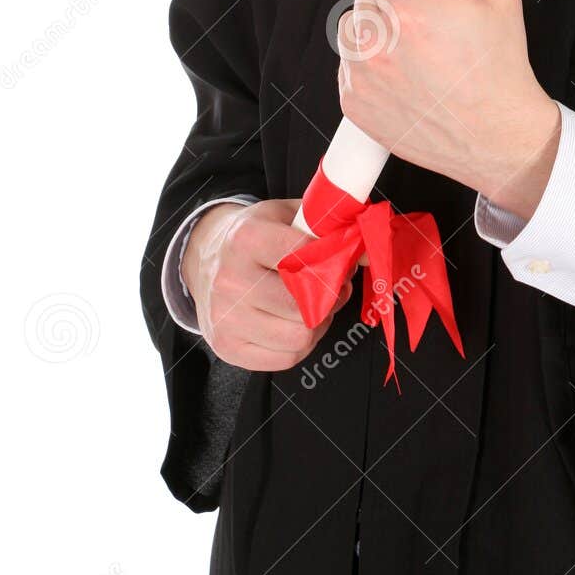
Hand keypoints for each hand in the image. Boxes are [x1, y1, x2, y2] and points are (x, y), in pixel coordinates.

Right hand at [181, 198, 357, 371]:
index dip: (333, 261)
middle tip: (333, 288)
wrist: (205, 259)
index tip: (339, 261)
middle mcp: (230, 280)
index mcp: (246, 239)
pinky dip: (300, 346)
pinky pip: (285, 360)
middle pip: (305, 305)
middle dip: (330, 298)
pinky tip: (294, 324)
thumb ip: (329, 227)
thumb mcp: (288, 215)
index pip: (306, 256)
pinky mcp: (227, 347)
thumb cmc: (256, 235)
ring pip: (300, 337)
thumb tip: (368, 254)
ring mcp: (225, 318)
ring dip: (318, 324)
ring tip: (313, 307)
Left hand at [337, 0, 560, 218]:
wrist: (497, 136)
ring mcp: (362, 74)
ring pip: (350, 30)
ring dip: (372, 31)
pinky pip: (348, 67)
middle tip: (417, 15)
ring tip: (407, 47)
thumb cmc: (501, 73)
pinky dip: (368, 67)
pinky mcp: (355, 103)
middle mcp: (379, 40)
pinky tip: (400, 76)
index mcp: (411, 8)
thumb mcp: (504, 1)